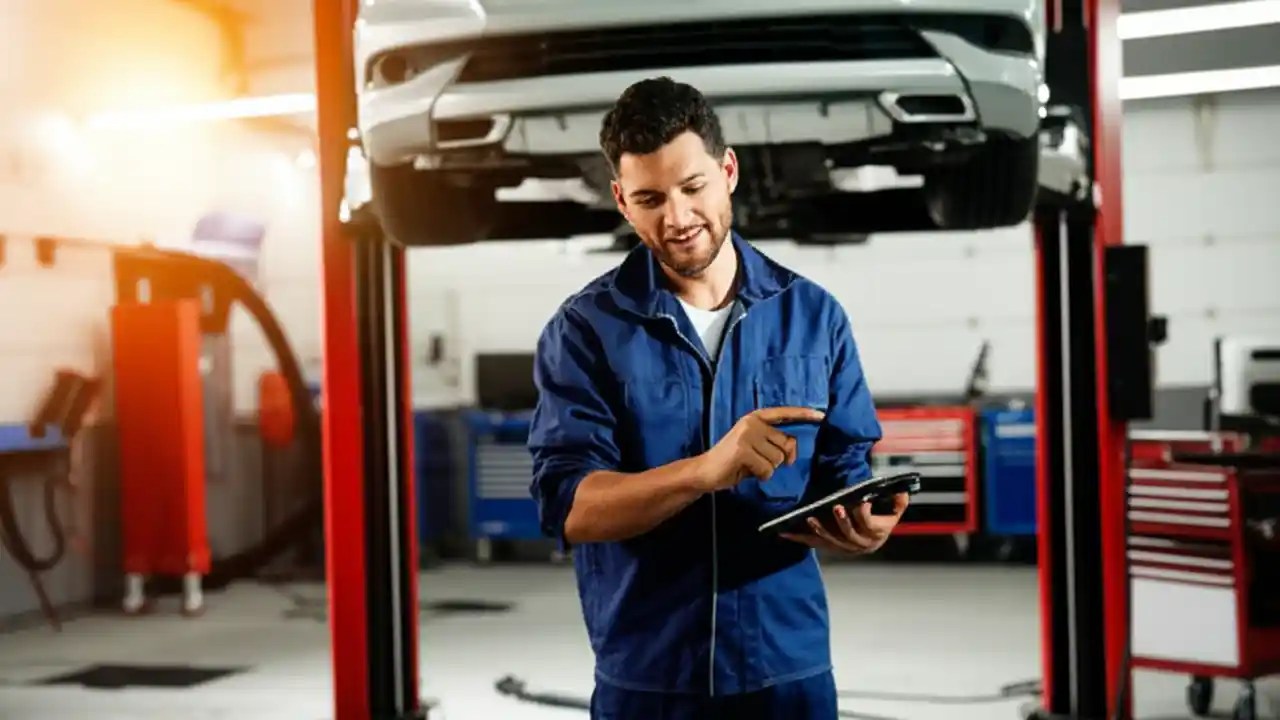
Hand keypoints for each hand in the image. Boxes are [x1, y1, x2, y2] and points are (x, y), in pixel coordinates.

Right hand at [693, 406, 824, 491]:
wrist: (706, 470)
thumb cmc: (734, 461)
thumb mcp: (755, 446)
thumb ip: (772, 443)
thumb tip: (791, 454)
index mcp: (755, 418)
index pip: (784, 414)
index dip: (803, 414)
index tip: (821, 416)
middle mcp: (752, 422)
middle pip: (786, 443)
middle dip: (779, 458)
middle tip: (761, 462)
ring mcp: (747, 435)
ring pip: (777, 459)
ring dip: (767, 468)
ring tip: (750, 466)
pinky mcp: (743, 451)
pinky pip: (767, 469)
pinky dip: (761, 476)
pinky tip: (747, 472)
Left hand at [781, 492, 909, 554]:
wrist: (875, 539)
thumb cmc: (883, 519)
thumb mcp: (894, 510)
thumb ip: (898, 502)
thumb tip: (901, 490)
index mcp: (877, 534)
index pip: (869, 525)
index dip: (864, 514)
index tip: (860, 501)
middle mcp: (861, 544)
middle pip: (849, 535)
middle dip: (842, 522)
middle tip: (836, 507)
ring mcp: (845, 548)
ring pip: (831, 542)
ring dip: (819, 531)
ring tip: (809, 519)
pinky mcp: (831, 548)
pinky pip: (815, 544)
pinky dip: (800, 539)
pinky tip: (786, 533)